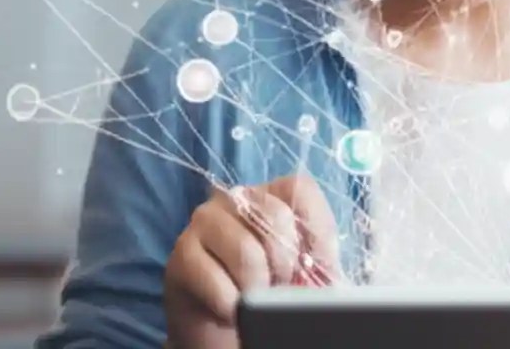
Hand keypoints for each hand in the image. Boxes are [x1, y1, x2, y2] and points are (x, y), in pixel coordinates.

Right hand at [164, 175, 340, 348]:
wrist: (221, 319)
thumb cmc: (266, 287)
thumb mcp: (301, 269)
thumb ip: (317, 258)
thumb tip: (328, 270)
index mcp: (270, 194)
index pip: (299, 189)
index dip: (317, 229)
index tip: (318, 263)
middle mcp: (235, 197)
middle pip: (275, 216)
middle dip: (286, 263)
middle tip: (279, 284)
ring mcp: (204, 221)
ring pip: (247, 251)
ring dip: (258, 287)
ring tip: (255, 298)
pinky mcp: (182, 254)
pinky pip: (218, 283)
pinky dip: (232, 306)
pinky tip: (231, 310)